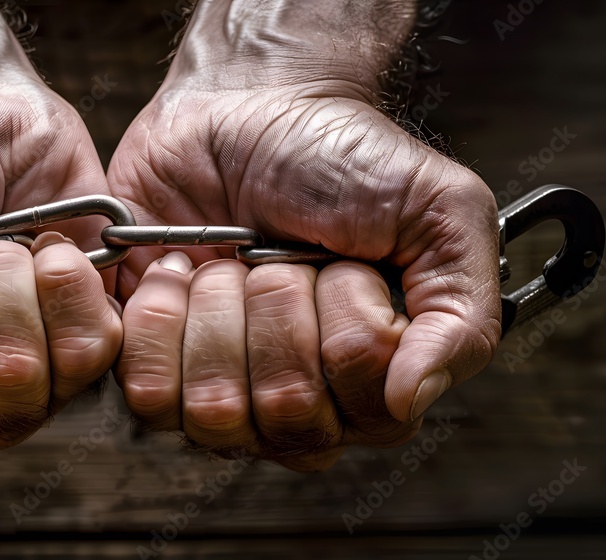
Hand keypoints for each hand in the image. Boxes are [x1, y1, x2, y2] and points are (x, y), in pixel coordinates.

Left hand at [107, 1, 499, 470]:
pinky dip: (159, 320)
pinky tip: (176, 273)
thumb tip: (413, 399)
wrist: (240, 105)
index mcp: (371, 379)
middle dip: (281, 313)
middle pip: (285, 416)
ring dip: (219, 316)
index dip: (351, 330)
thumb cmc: (340, 157)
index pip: (365, 409)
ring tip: (225, 262)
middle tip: (279, 256)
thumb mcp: (438, 213)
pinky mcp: (151, 361)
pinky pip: (146, 393)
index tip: (343, 265)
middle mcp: (295, 399)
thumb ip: (459, 315)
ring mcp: (218, 386)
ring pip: (213, 412)